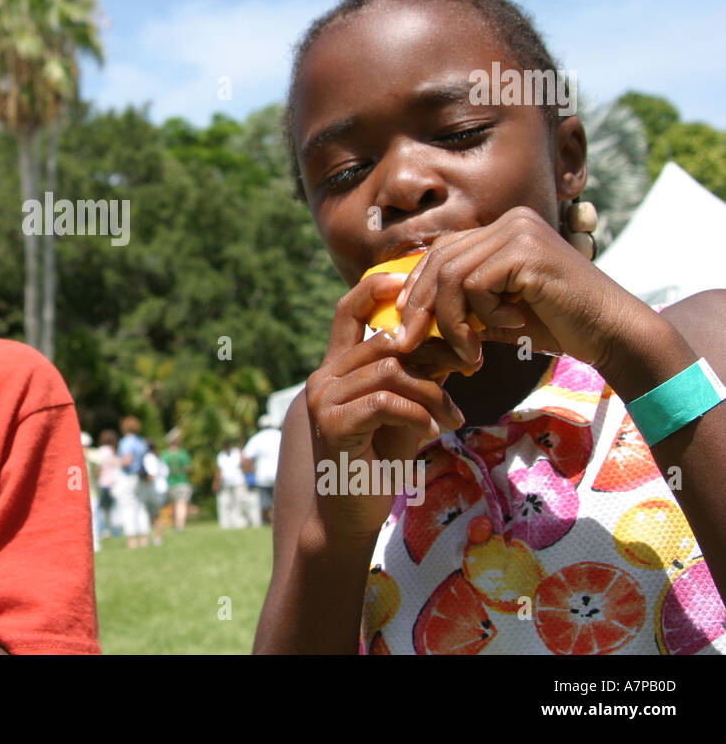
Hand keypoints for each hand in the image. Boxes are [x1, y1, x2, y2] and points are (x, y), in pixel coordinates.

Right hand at [305, 271, 466, 540]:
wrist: (351, 513)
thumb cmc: (380, 460)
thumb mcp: (404, 408)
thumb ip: (417, 376)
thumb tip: (455, 345)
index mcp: (337, 368)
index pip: (349, 311)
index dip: (377, 288)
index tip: (412, 280)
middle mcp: (323, 377)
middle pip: (386, 342)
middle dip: (433, 355)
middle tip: (470, 368)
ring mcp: (324, 400)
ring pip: (391, 371)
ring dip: (432, 394)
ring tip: (453, 418)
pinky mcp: (333, 425)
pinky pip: (385, 402)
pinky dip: (417, 415)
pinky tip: (432, 433)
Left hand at [392, 206, 639, 368]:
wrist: (613, 334)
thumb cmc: (559, 326)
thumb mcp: (498, 313)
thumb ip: (463, 306)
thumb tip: (407, 317)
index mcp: (503, 229)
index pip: (441, 251)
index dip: (416, 287)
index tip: (404, 322)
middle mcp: (510, 222)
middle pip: (440, 260)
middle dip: (420, 306)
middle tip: (409, 342)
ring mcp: (519, 231)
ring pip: (452, 275)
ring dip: (452, 320)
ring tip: (471, 350)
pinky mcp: (526, 250)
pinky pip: (476, 284)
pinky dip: (484, 314)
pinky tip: (513, 324)